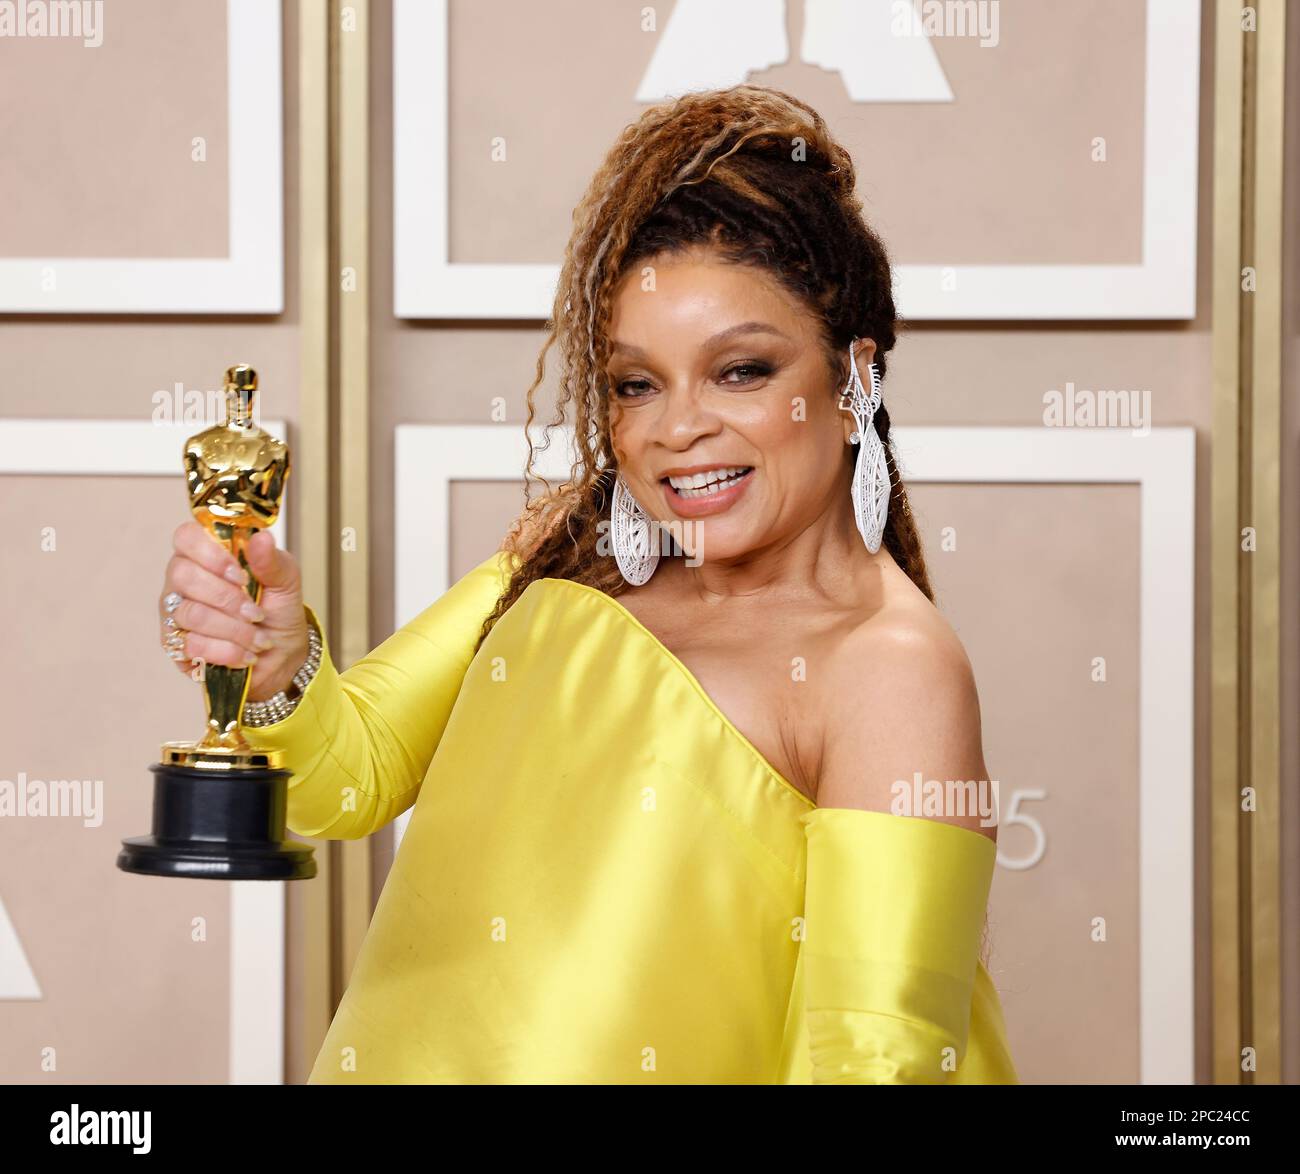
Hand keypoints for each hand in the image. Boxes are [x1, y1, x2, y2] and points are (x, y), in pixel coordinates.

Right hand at [160, 521, 309, 701]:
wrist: (282, 655)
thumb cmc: (278, 611)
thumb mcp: (285, 582)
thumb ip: (271, 560)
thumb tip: (262, 538)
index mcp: (206, 554)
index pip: (187, 537)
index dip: (211, 555)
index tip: (241, 576)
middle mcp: (182, 580)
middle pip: (183, 575)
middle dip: (227, 598)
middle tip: (256, 614)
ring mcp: (174, 612)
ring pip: (190, 613)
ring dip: (234, 630)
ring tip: (259, 639)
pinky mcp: (175, 645)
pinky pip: (191, 645)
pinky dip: (227, 651)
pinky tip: (245, 654)